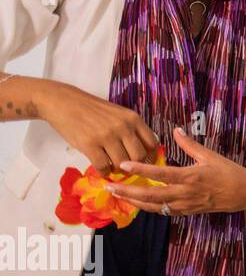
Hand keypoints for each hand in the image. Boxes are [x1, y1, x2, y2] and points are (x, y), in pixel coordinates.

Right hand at [34, 80, 159, 173]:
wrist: (64, 102)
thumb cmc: (92, 110)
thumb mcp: (119, 115)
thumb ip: (131, 130)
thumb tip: (143, 153)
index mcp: (133, 119)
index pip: (152, 143)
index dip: (150, 157)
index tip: (144, 163)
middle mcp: (123, 127)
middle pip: (140, 156)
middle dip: (135, 166)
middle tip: (127, 168)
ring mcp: (106, 136)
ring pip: (122, 164)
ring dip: (118, 170)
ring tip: (112, 168)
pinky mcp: (89, 145)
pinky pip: (103, 167)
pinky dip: (104, 172)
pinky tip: (102, 169)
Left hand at [112, 127, 245, 214]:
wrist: (243, 193)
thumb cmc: (228, 171)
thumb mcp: (210, 155)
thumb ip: (190, 144)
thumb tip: (176, 130)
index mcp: (191, 176)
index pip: (161, 174)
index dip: (141, 169)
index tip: (124, 165)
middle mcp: (185, 193)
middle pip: (151, 195)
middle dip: (128, 191)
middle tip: (110, 186)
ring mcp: (185, 204)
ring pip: (154, 206)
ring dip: (134, 201)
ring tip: (117, 195)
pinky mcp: (186, 211)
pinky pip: (163, 211)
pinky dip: (148, 207)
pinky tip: (137, 201)